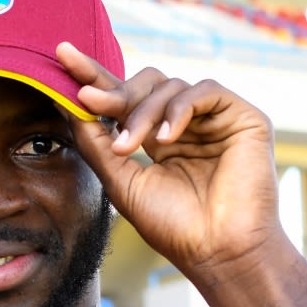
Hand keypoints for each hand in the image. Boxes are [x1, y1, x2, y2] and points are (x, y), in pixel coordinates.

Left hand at [57, 41, 287, 283]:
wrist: (218, 251)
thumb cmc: (173, 226)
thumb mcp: (120, 181)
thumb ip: (96, 142)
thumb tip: (65, 102)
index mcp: (158, 139)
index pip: (125, 99)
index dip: (95, 76)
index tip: (63, 55)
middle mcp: (186, 125)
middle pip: (146, 83)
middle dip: (114, 92)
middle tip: (88, 100)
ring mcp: (214, 120)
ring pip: (170, 86)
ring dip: (142, 112)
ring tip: (131, 146)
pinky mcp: (243, 117)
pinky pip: (205, 91)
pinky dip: (179, 109)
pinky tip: (166, 138)